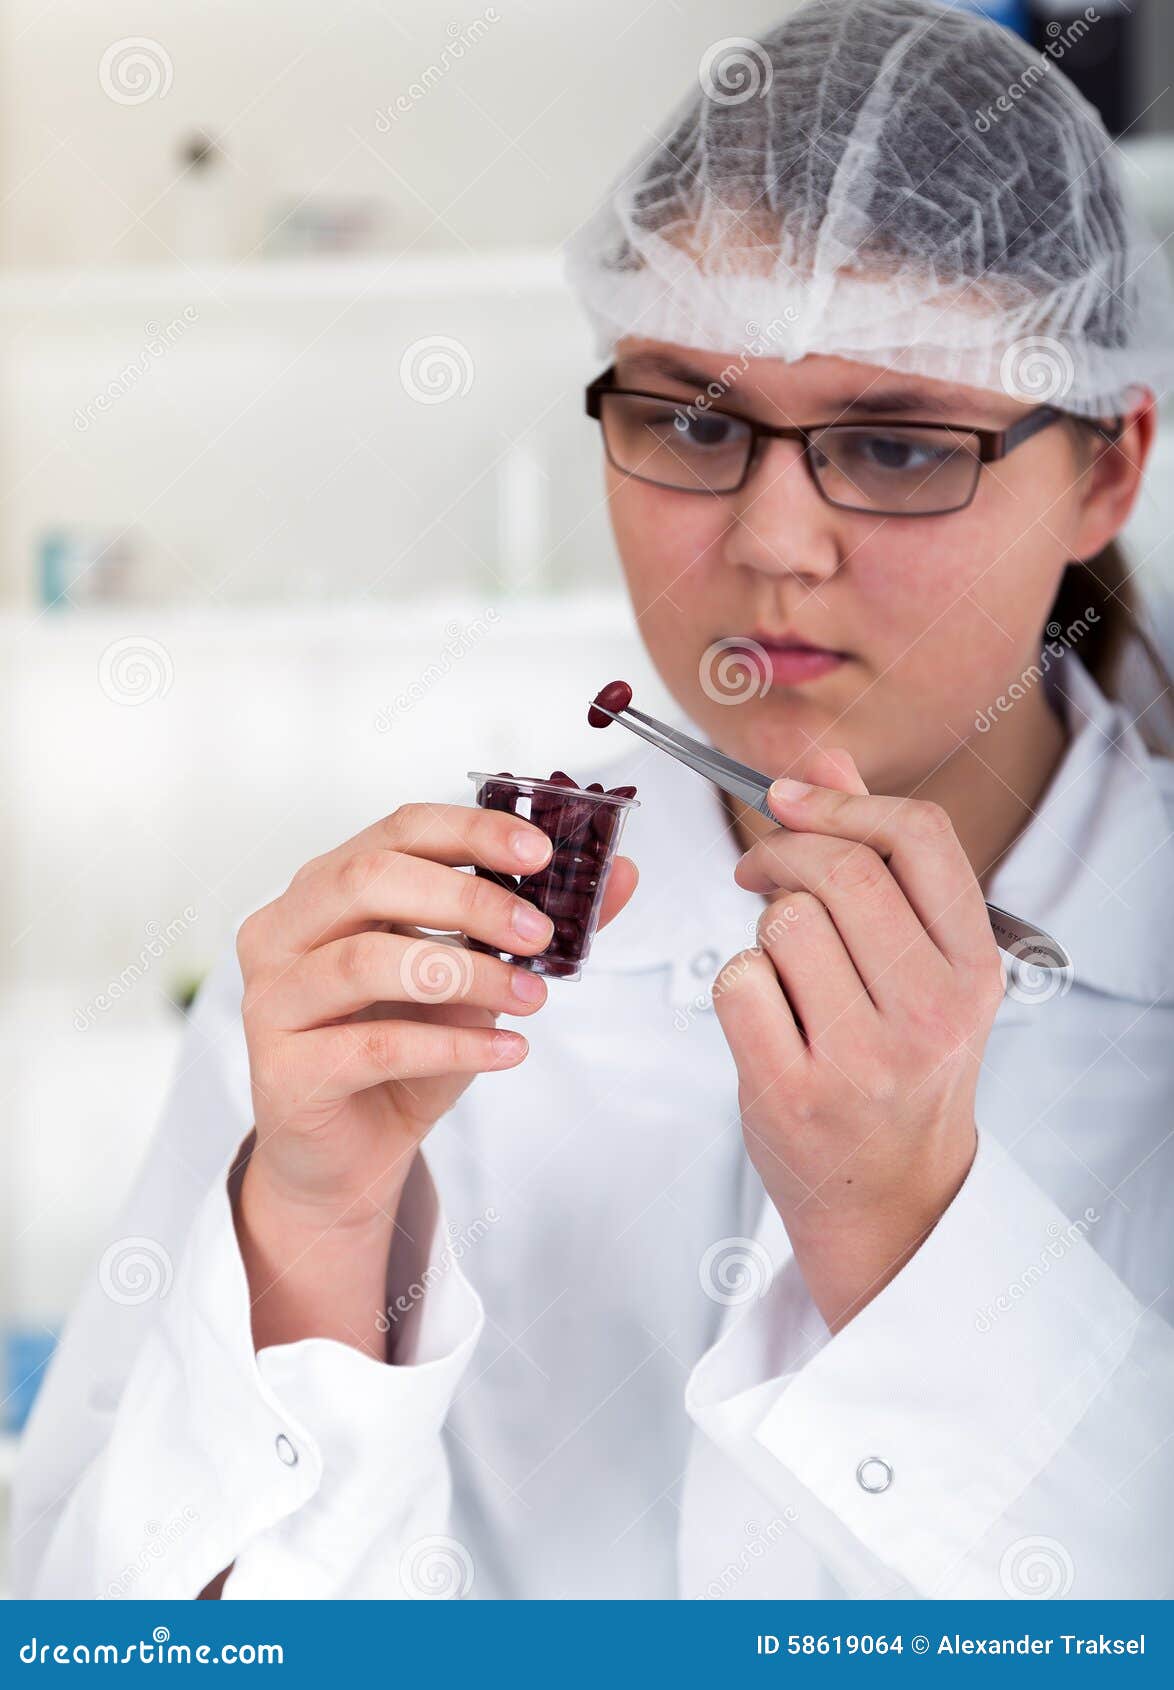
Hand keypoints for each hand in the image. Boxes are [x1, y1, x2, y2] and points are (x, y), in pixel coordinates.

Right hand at [233, 800, 636, 1352]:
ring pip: (367, 959)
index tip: (542, 853)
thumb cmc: (402, 1053)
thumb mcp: (477, 981)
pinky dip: (452, 1046)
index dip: (471, 833)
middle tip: (540, 933)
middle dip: (468, 899)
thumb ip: (535, 926)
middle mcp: (286, 930)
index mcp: (328, 888)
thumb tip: (619, 875)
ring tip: (531, 998)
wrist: (350, 1157)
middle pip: (371, 880)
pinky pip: (375, 1044)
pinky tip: (506, 1051)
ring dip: (468, 975)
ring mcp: (275, 999)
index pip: (397, 830)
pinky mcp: (285, 1069)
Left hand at [712, 749, 1003, 1331]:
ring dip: (763, 929)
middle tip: (760, 870)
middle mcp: (933, 1010)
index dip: (841, 799)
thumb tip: (825, 760)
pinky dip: (736, 983)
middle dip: (782, 853)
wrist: (890, 1197)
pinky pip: (737, 981)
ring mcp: (865, 1058)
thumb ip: (879, 859)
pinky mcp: (793, 1093)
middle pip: (841, 870)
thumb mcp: (920, 964)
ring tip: (784, 969)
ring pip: (783, 923)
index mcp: (975, 966)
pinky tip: (764, 1015)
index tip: (787, 798)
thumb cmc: (900, 1064)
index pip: (919, 835)